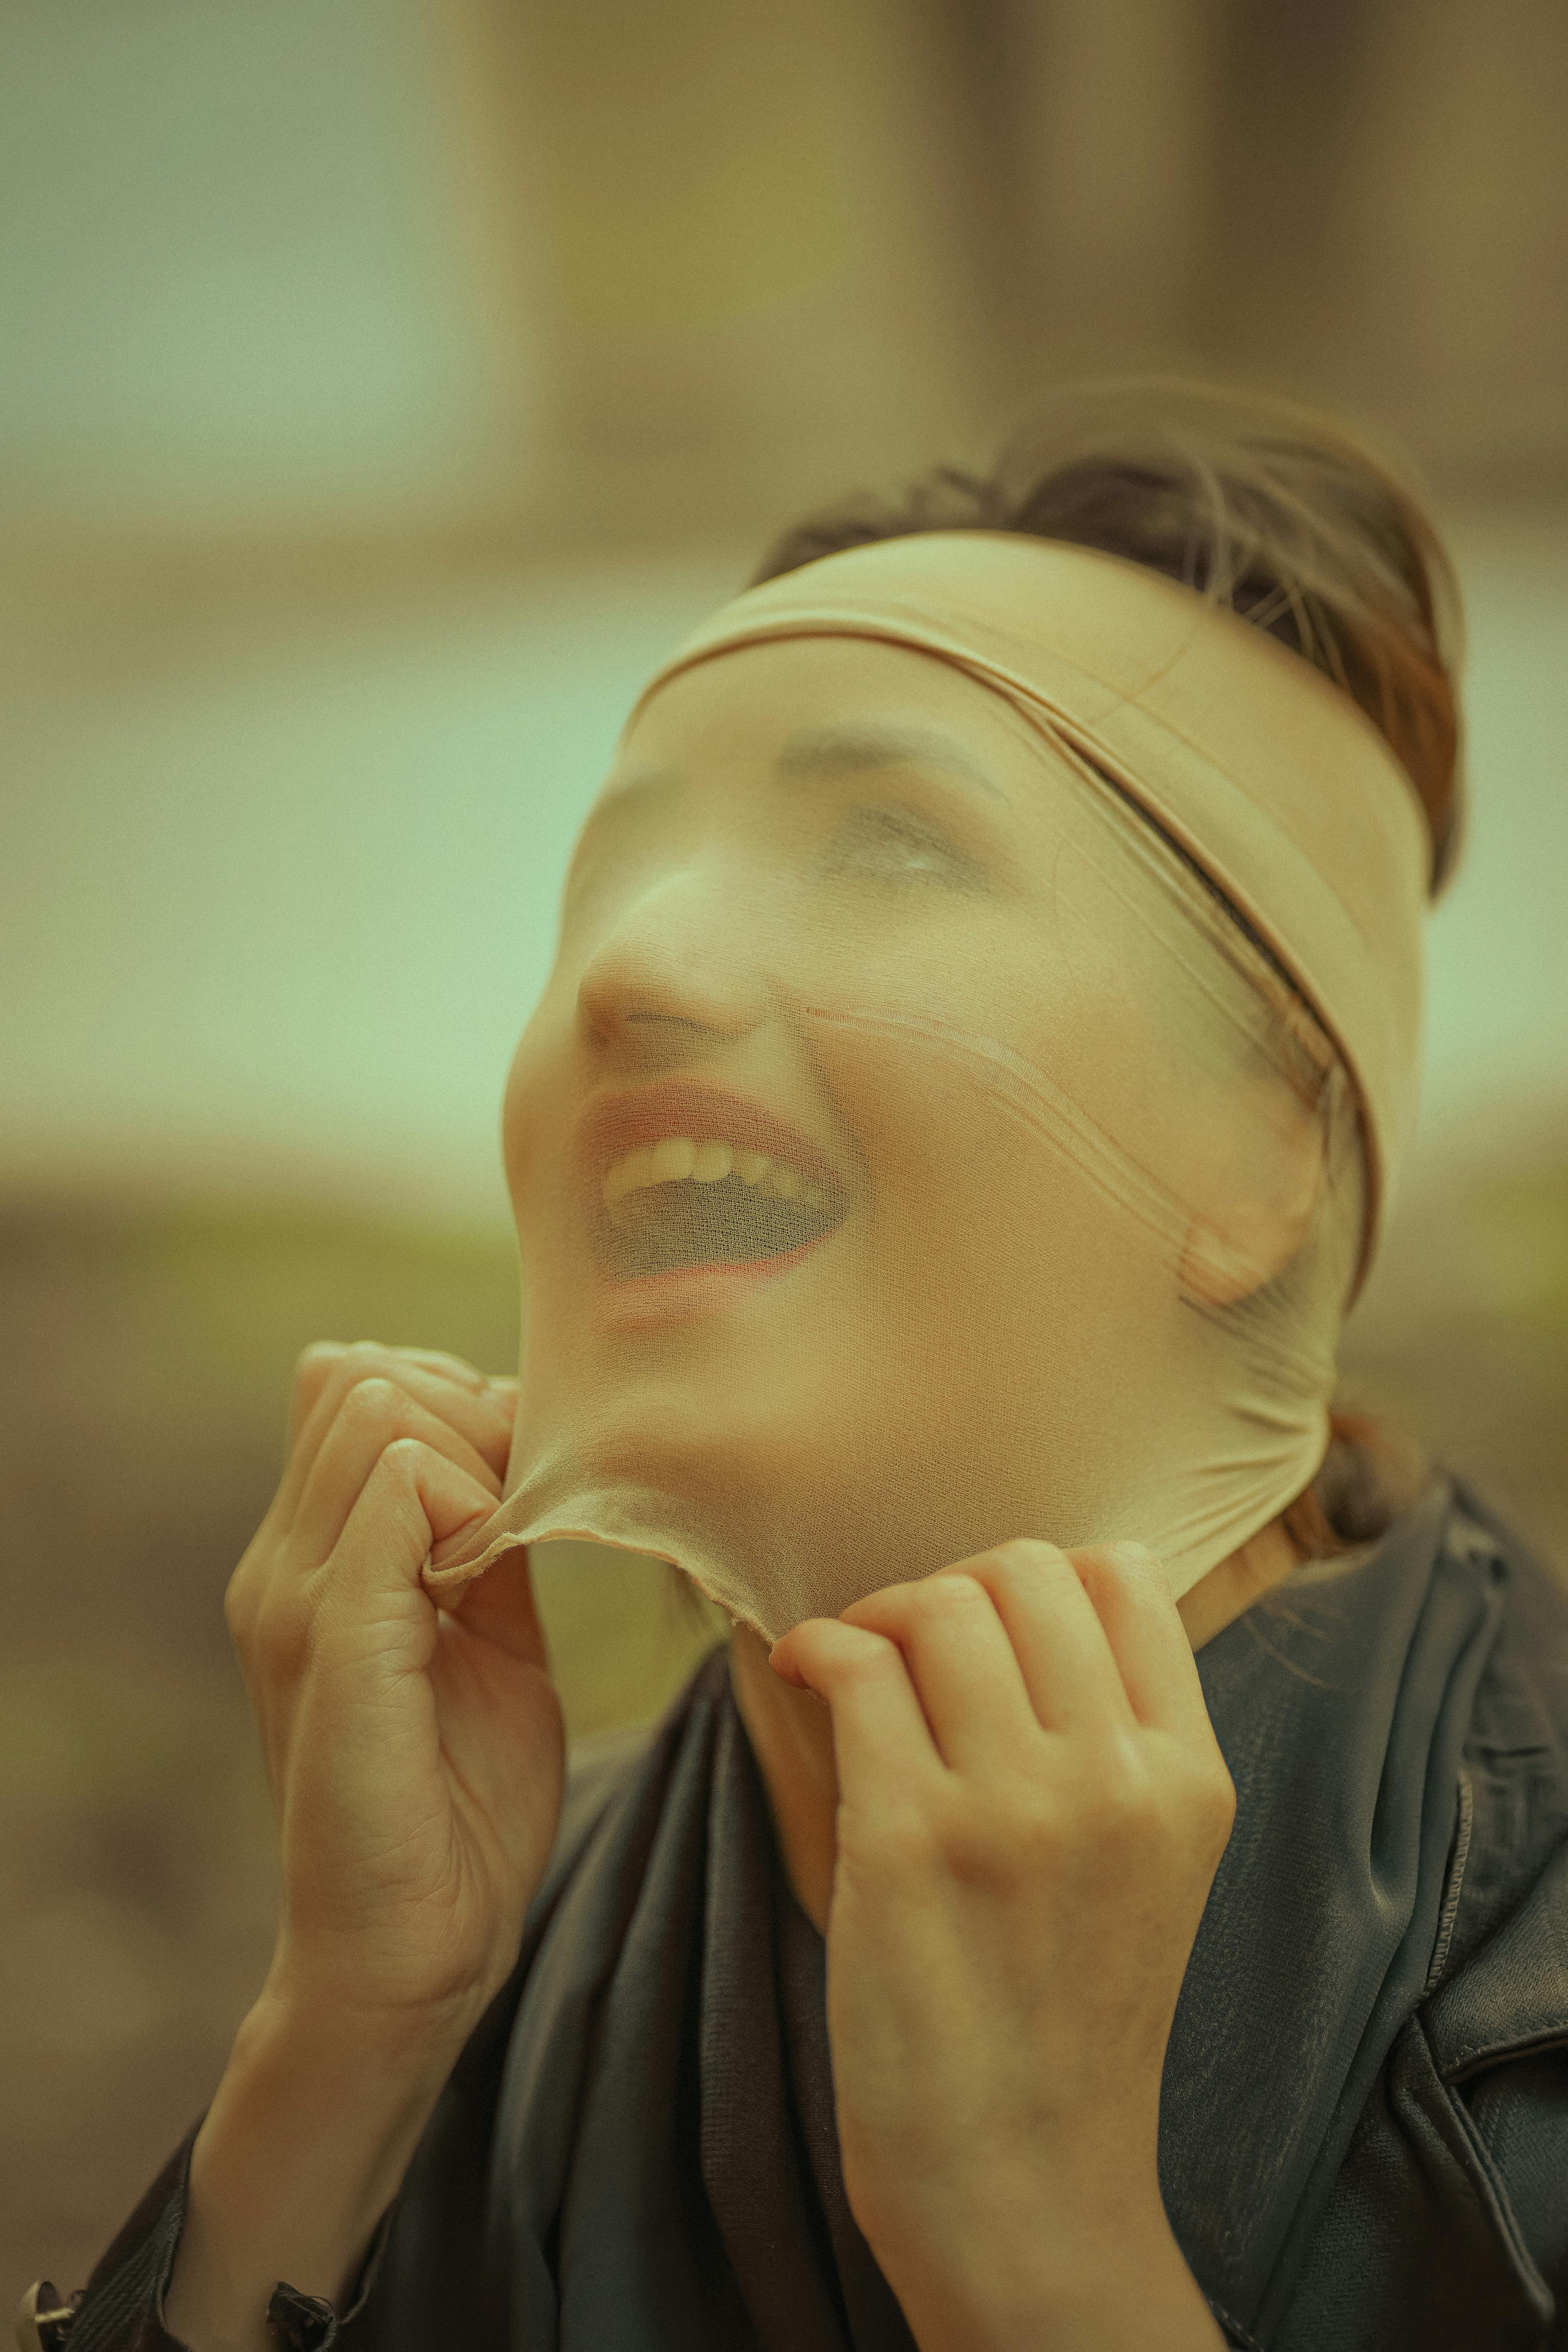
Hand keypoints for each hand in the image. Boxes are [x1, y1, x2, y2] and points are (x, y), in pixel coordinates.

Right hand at [225, 1341, 564, 2043]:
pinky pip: (393, 1493)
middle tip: (522, 1499)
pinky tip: (495, 1567)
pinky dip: (469, 1501)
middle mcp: (281, 1567)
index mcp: (307, 1562)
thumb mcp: (488, 1636)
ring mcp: (295, 1600)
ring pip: (379, 1415)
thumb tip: (519, 1449)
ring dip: (472, 1453)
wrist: (418, 1944)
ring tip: (506, 1540)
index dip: (453, 1404)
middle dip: (467, 1414)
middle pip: (362, 1381)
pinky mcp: (333, 1639)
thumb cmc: (461, 1800)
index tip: (518, 1477)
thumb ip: (485, 1545)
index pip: (352, 1385)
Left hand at [769, 1539, 1233, 2351]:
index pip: (1125, 1575)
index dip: (1041, 1576)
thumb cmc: (1064, 2010)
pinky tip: (803, 1672)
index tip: (990, 1627)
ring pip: (938, 1606)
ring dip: (878, 1616)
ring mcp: (1013, 1809)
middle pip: (1023, 1573)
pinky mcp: (908, 1840)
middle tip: (907, 1647)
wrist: (1024, 2179)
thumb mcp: (1148, 1859)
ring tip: (853, 1667)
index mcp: (1189, 1777)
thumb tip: (1007, 1600)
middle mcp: (1115, 1780)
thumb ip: (1111, 1735)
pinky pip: (856, 1667)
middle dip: (951, 1588)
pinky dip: (815, 1647)